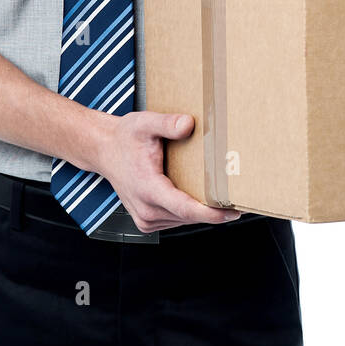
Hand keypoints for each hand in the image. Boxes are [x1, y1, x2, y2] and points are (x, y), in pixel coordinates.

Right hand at [91, 111, 240, 233]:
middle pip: (190, 216)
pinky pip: (176, 220)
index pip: (185, 208)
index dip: (211, 213)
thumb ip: (167, 123)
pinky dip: (189, 211)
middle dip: (215, 210)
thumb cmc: (125, 137)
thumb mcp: (145, 123)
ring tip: (219, 194)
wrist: (104, 150)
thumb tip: (189, 124)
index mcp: (147, 189)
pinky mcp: (147, 222)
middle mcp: (146, 210)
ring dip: (202, 211)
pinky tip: (195, 195)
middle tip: (240, 198)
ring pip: (184, 220)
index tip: (233, 211)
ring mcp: (146, 219)